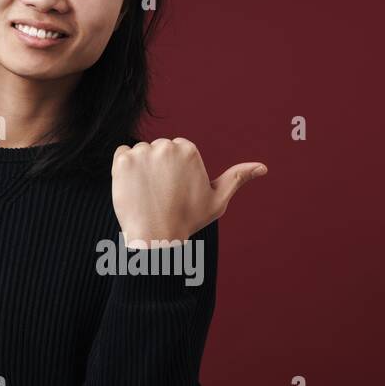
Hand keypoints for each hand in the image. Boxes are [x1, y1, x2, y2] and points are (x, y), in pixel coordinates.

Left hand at [111, 137, 266, 247]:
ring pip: (140, 154)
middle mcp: (166, 146)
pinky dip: (123, 171)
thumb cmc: (188, 221)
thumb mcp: (217, 200)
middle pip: (157, 150)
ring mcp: (143, 153)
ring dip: (140, 170)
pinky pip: (121, 156)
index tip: (175, 191)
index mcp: (188, 150)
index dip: (174, 173)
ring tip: (148, 194)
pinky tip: (133, 189)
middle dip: (158, 169)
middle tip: (161, 195)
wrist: (156, 239)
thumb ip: (237, 178)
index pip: (176, 151)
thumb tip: (263, 167)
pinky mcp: (122, 161)